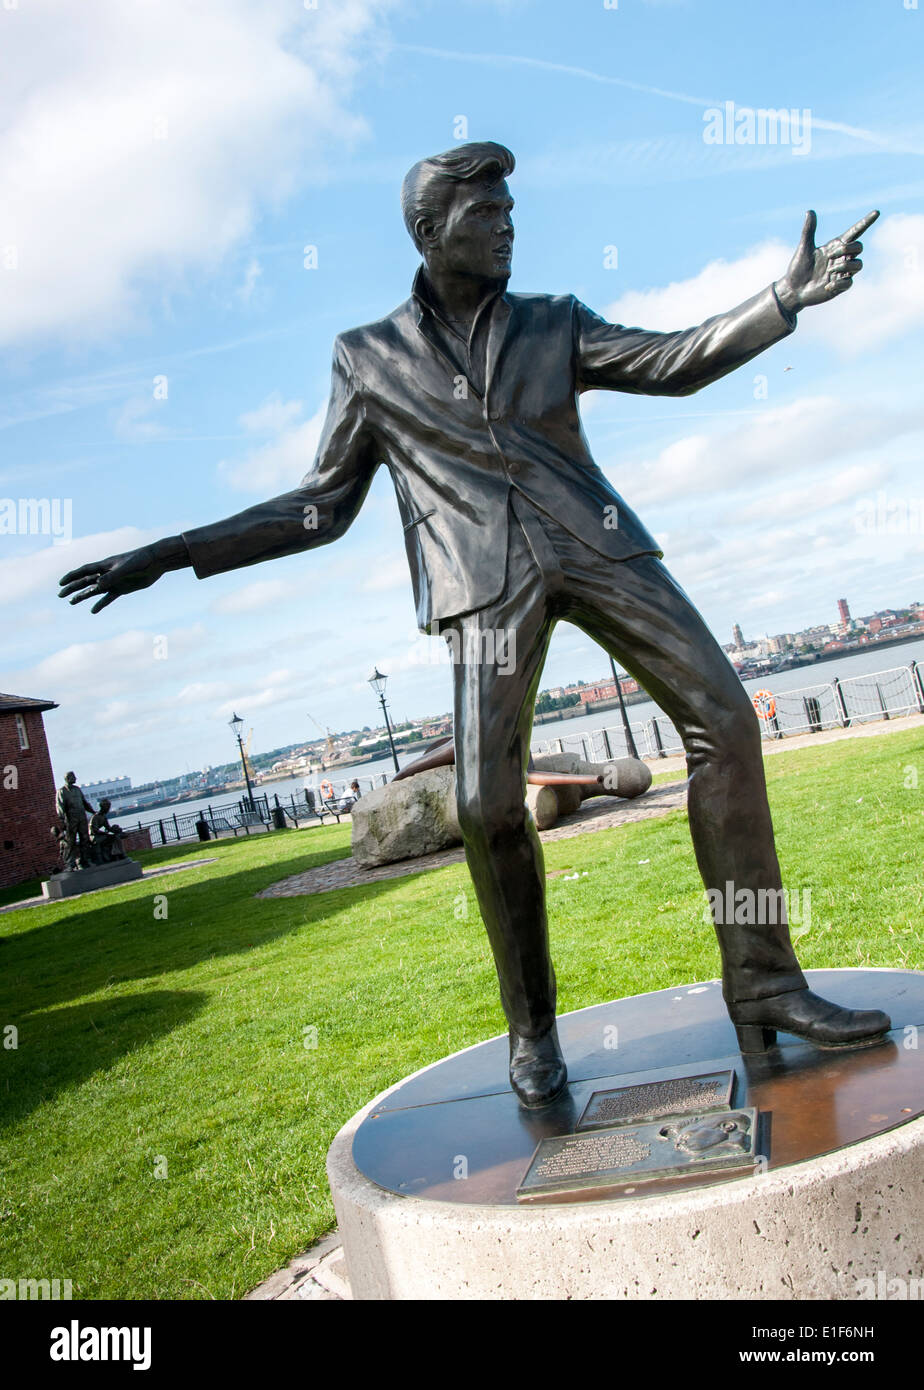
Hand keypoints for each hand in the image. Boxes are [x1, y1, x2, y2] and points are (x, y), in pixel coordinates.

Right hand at [59, 537, 184, 612]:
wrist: (155, 562)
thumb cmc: (141, 560)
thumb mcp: (127, 568)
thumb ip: (112, 576)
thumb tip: (98, 585)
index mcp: (105, 565)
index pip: (84, 571)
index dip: (72, 576)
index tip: (61, 582)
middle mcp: (107, 573)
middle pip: (85, 581)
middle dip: (72, 587)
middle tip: (60, 595)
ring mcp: (114, 581)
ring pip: (94, 590)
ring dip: (83, 595)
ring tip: (71, 602)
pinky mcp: (122, 588)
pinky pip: (109, 598)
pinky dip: (101, 604)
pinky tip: (93, 611)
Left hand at [775, 209, 877, 312]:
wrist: (793, 289)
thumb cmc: (798, 267)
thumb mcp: (804, 248)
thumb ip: (809, 230)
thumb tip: (810, 211)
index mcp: (836, 246)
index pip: (855, 232)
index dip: (866, 222)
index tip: (876, 212)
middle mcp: (842, 258)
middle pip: (859, 247)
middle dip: (847, 249)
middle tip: (829, 256)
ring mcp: (842, 272)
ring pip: (858, 265)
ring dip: (844, 266)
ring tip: (828, 270)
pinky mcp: (839, 286)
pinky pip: (849, 283)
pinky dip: (839, 283)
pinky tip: (827, 286)